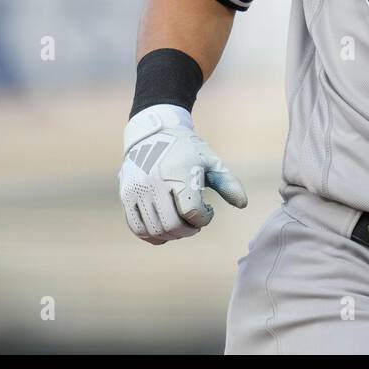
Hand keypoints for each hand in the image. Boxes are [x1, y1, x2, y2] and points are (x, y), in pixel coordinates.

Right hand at [118, 104, 247, 244]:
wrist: (154, 133)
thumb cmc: (188, 149)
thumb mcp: (211, 161)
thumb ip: (228, 183)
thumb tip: (243, 204)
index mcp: (179, 173)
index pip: (191, 212)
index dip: (204, 219)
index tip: (208, 211)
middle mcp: (155, 182)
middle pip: (172, 225)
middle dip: (189, 230)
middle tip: (195, 224)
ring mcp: (138, 189)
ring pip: (154, 230)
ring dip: (172, 235)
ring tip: (181, 224)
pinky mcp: (126, 195)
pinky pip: (136, 227)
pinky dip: (151, 235)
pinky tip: (164, 230)